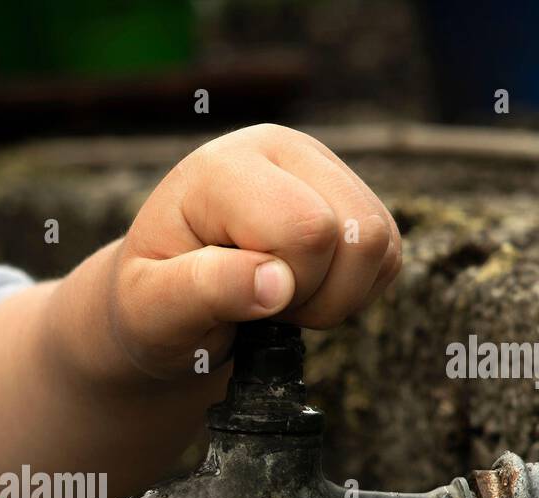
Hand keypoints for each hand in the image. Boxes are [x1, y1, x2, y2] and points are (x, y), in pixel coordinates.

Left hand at [106, 124, 401, 379]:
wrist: (159, 300)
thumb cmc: (148, 305)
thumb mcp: (151, 308)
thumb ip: (202, 290)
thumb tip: (277, 284)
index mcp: (223, 167)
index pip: (304, 228)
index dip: (285, 288)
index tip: (233, 302)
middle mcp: (280, 148)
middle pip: (356, 234)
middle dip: (315, 298)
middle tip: (256, 307)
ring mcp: (321, 166)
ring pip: (381, 244)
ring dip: (336, 298)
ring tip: (275, 300)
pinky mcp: (349, 196)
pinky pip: (389, 255)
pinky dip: (352, 293)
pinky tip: (301, 293)